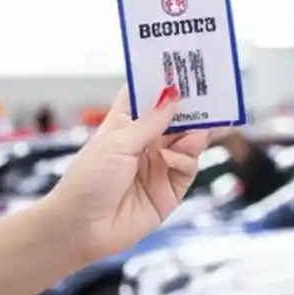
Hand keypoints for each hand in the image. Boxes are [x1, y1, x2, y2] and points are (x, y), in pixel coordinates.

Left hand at [43, 85, 210, 264]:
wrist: (82, 227)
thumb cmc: (88, 180)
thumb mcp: (118, 142)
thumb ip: (151, 121)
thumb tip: (172, 94)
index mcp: (125, 124)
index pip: (148, 97)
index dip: (163, 82)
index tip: (182, 66)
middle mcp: (145, 143)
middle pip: (175, 118)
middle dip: (192, 107)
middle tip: (211, 93)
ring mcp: (159, 165)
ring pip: (188, 142)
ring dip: (196, 132)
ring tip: (204, 125)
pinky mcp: (171, 189)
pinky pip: (188, 167)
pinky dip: (187, 159)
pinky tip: (174, 158)